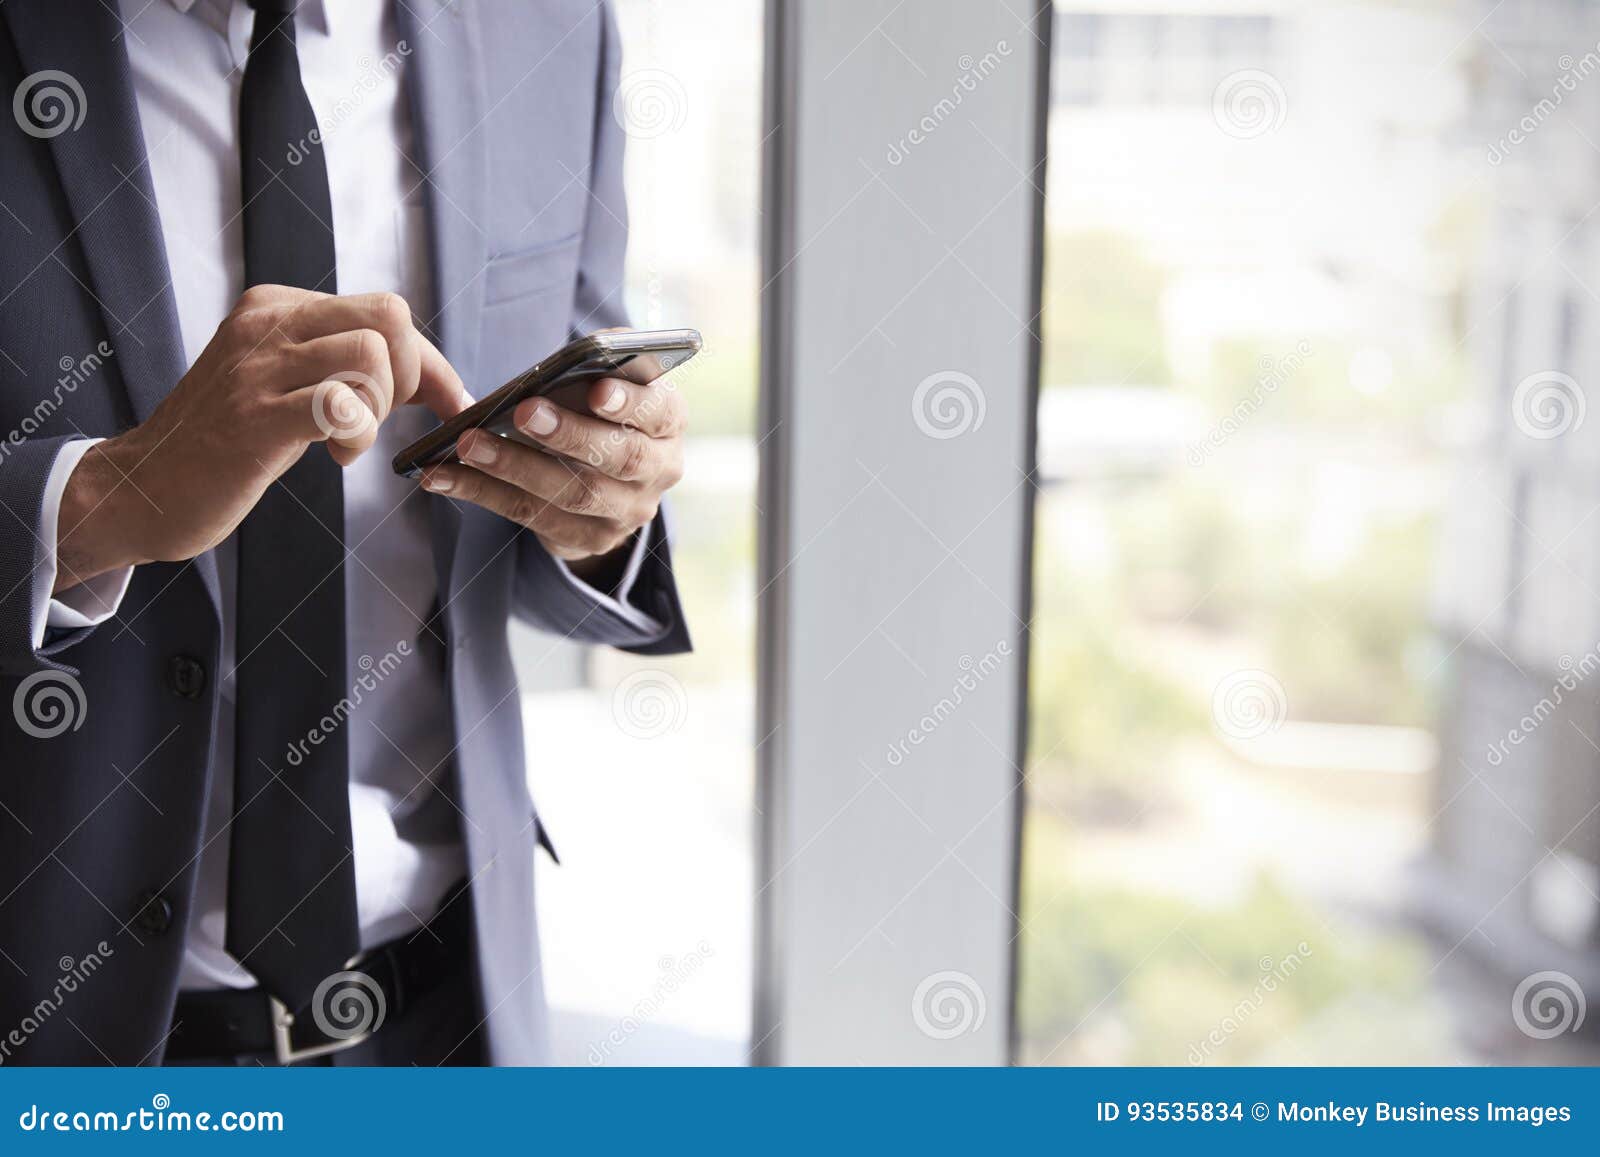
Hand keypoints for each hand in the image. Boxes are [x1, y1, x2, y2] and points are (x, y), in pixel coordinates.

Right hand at [54, 286, 469, 591]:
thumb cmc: (229, 442)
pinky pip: (340, 404)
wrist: (145, 486)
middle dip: (412, 376)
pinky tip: (335, 455)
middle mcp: (268, 324)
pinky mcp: (256, 417)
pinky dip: (359, 434)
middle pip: (390, 317)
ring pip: (372, 355)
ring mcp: (258, 367)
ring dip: (381, 409)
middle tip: (378, 419)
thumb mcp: (289, 384)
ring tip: (347, 439)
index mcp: (279, 308)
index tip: (446, 404)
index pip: (385, 311)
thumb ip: (348, 368)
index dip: (429, 363)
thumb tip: (436, 378)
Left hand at [418, 374, 685, 566]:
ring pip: (571, 493)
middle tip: (523, 412)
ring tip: (467, 444)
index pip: (658, 413)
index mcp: (668, 424)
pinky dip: (483, 494)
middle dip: (568, 435)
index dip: (630, 403)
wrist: (611, 479)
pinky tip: (442, 477)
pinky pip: (531, 517)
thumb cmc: (600, 410)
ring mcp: (625, 513)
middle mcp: (657, 472)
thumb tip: (583, 351)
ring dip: (514, 467)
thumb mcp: (612, 382)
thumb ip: (602, 363)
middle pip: (618, 458)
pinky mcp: (588, 539)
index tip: (597, 389)